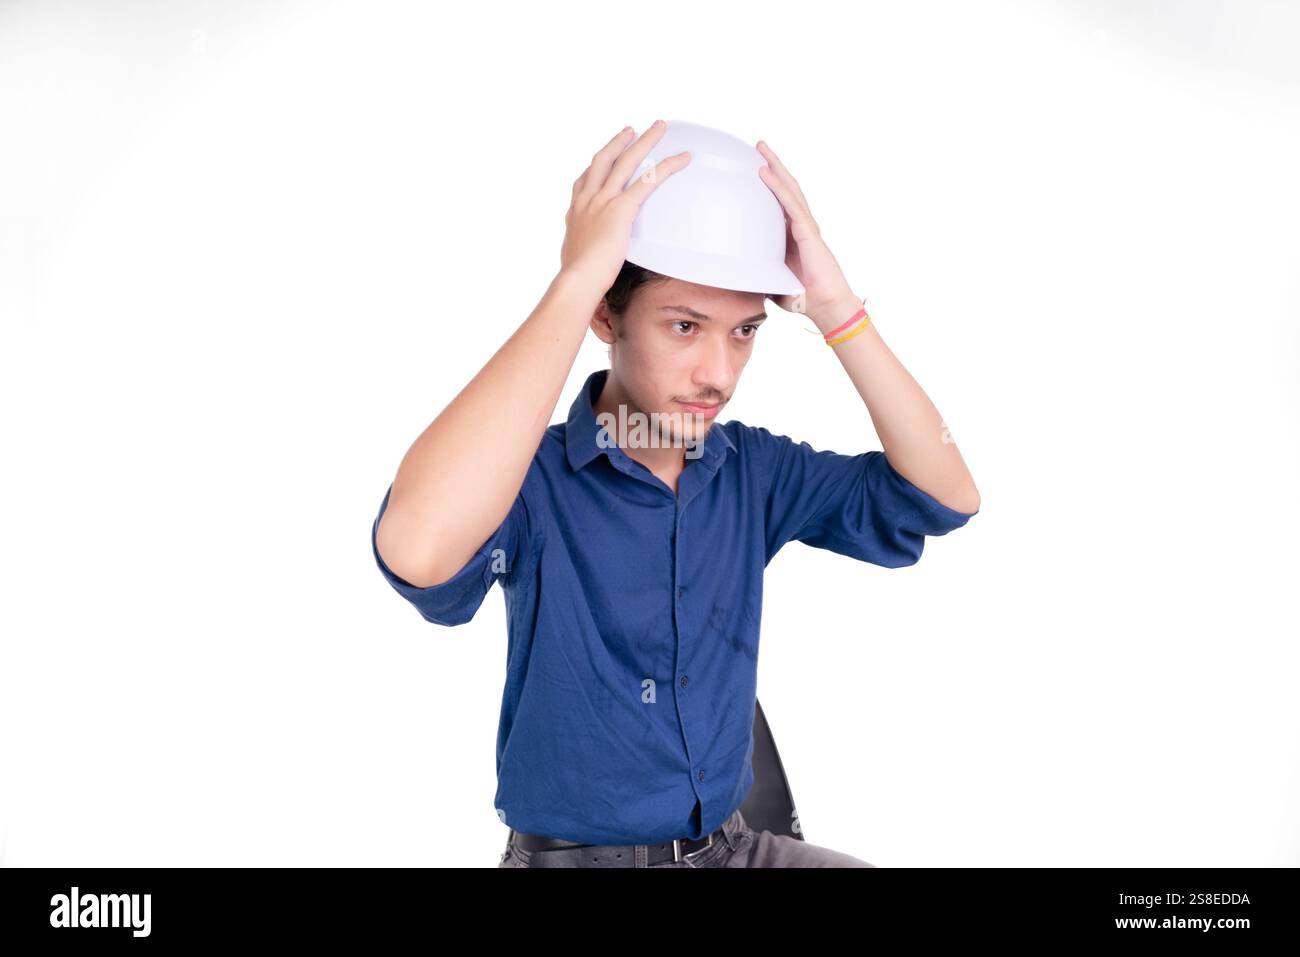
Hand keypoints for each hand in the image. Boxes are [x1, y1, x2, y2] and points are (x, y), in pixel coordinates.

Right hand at [559, 121, 691, 292]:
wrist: (577, 279)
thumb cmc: (578, 277)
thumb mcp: (575, 258)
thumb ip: (582, 251)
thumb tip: (585, 261)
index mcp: (576, 211)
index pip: (584, 180)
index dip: (596, 166)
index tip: (604, 155)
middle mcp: (587, 199)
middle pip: (604, 159)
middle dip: (619, 142)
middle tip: (632, 130)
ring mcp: (603, 201)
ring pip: (626, 160)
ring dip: (645, 141)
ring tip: (659, 127)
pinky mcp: (621, 209)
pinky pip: (649, 181)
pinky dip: (668, 166)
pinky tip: (683, 158)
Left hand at [756, 140, 860, 326]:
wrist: (825, 306)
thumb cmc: (801, 296)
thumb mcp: (769, 280)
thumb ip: (755, 271)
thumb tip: (731, 274)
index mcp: (790, 234)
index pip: (777, 202)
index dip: (766, 184)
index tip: (751, 168)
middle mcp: (799, 225)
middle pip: (785, 187)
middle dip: (771, 165)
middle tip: (756, 146)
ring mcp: (805, 226)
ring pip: (789, 189)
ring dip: (775, 167)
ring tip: (761, 148)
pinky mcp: (808, 232)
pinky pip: (790, 205)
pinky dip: (777, 188)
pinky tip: (766, 173)